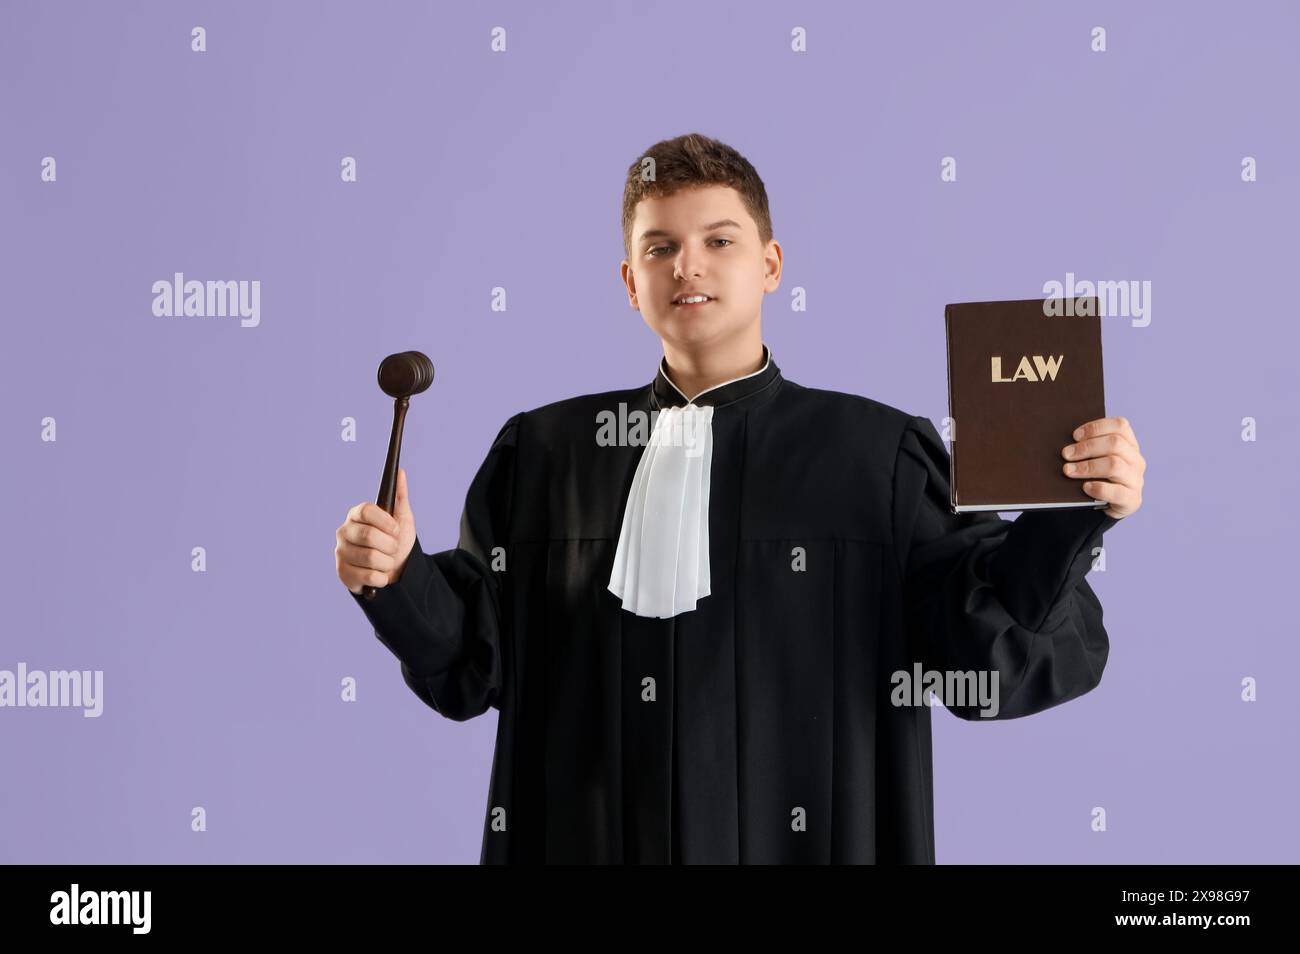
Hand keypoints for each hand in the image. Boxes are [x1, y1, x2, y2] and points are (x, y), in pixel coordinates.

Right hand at [335, 467, 418, 593]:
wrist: (395, 571)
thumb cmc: (397, 541)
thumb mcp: (402, 518)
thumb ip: (400, 496)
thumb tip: (401, 471)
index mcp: (357, 514)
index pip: (366, 510)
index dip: (385, 521)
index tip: (396, 530)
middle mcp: (344, 531)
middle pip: (368, 535)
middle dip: (390, 545)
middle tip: (393, 548)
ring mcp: (341, 552)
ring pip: (370, 557)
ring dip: (387, 562)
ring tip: (387, 561)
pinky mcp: (342, 573)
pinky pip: (369, 576)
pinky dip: (382, 577)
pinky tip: (379, 574)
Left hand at [1061, 417, 1144, 519]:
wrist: (1106, 505)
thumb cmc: (1096, 476)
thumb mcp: (1094, 459)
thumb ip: (1086, 448)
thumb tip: (1065, 443)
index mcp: (1129, 444)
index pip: (1120, 426)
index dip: (1096, 428)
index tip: (1075, 435)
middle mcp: (1136, 460)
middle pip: (1115, 443)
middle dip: (1087, 447)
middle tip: (1066, 454)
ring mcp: (1136, 480)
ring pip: (1115, 465)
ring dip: (1088, 466)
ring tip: (1068, 470)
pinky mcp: (1132, 499)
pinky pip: (1117, 492)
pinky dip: (1098, 488)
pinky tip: (1085, 487)